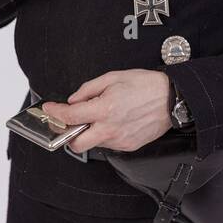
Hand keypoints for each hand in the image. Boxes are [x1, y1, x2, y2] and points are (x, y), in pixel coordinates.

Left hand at [42, 69, 171, 153]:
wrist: (172, 99)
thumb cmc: (147, 86)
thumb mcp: (114, 77)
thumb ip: (89, 88)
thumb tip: (74, 99)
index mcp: (105, 108)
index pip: (70, 116)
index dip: (55, 112)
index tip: (50, 109)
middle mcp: (110, 128)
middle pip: (75, 143)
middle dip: (68, 135)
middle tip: (70, 123)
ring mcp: (120, 140)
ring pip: (93, 143)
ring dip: (90, 133)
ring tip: (102, 117)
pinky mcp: (128, 146)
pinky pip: (109, 144)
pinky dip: (106, 134)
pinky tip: (115, 122)